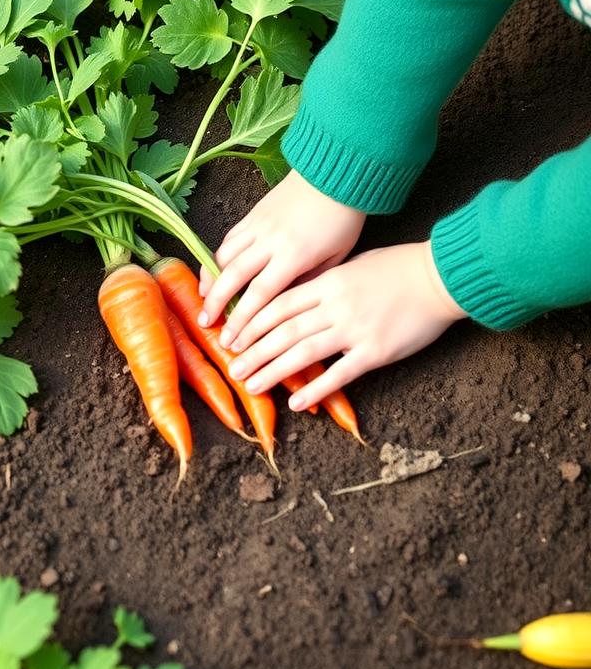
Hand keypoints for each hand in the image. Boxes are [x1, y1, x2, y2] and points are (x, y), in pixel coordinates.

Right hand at [198, 170, 365, 347]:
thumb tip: (287, 306)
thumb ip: (310, 282)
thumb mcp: (337, 257)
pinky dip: (216, 256)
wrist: (334, 173)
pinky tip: (214, 270)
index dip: (241, 320)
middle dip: (216, 303)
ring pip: (223, 255)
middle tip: (206, 323)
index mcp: (293, 255)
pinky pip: (229, 238)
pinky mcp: (253, 213)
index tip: (231, 339)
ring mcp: (258, 225)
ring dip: (210, 279)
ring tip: (203, 299)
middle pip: (233, 276)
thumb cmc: (343, 218)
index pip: (259, 295)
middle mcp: (269, 240)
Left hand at [225, 241, 466, 407]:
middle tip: (231, 368)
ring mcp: (354, 328)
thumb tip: (294, 298)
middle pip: (283, 331)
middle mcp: (335, 306)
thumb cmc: (396, 268)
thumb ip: (323, 284)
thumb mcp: (352, 265)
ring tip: (251, 385)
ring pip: (303, 352)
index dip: (251, 323)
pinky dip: (316, 389)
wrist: (438, 277)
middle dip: (253, 351)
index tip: (231, 337)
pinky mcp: (375, 350)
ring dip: (273, 371)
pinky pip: (340, 373)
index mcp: (327, 283)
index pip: (278, 305)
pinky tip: (297, 403)